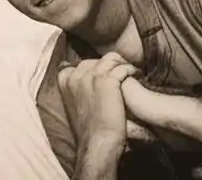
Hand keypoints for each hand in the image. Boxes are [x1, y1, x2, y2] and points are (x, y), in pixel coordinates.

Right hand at [58, 52, 139, 179]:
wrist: (97, 142)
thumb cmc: (89, 129)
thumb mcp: (75, 105)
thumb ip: (78, 90)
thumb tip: (87, 84)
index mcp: (65, 80)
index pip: (81, 64)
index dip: (95, 68)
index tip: (105, 75)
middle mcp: (76, 75)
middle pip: (96, 60)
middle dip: (109, 65)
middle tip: (122, 73)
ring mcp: (91, 76)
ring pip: (111, 59)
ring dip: (122, 64)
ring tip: (131, 72)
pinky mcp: (108, 81)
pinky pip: (123, 68)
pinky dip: (132, 70)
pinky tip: (136, 76)